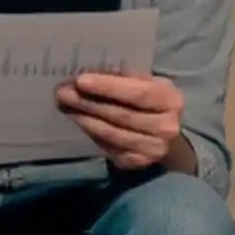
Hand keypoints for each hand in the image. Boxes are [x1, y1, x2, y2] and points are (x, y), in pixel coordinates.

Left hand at [55, 73, 185, 170]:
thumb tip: (86, 71)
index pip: (139, 94)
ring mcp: (153, 149)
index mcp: (171, 99)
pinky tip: (79, 121)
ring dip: (85, 119)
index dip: (109, 87)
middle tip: (63, 93)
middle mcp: (167, 127)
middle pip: (122, 115)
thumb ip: (123, 77)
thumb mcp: (145, 81)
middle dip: (89, 103)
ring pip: (112, 134)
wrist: (162, 129)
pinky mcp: (137, 163)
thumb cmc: (148, 97)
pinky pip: (109, 148)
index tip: (81, 80)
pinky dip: (90, 133)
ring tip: (65, 106)